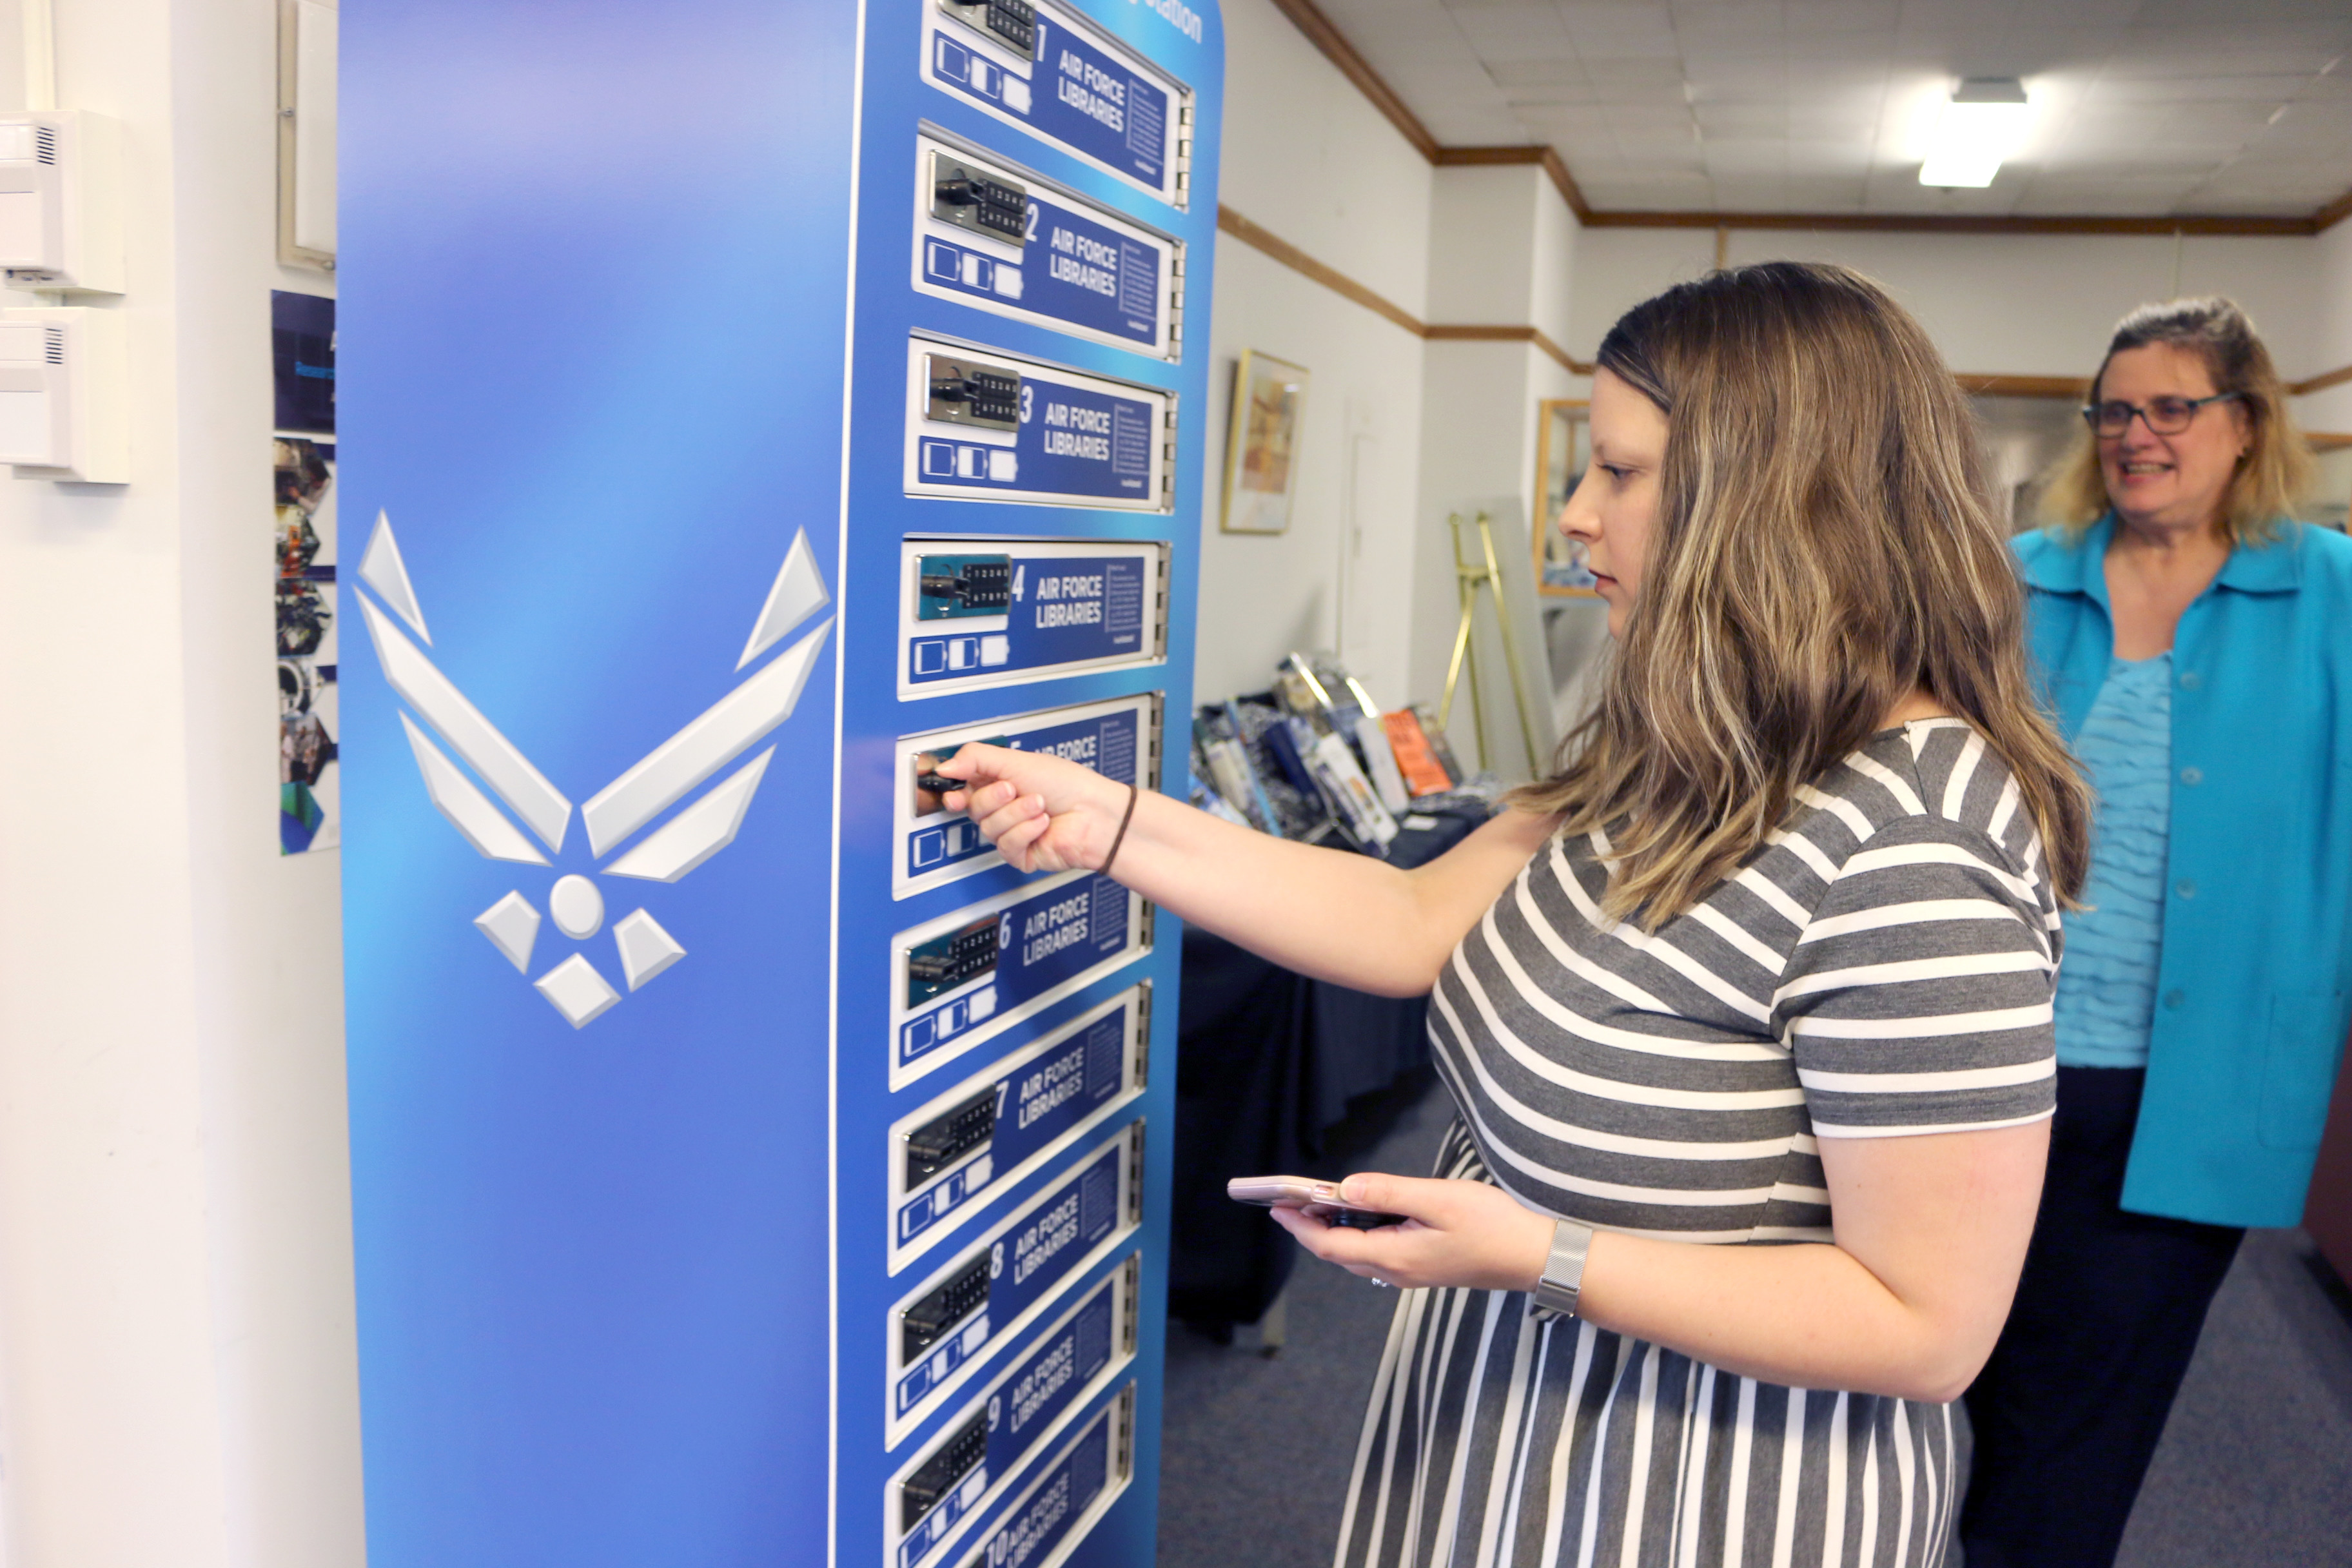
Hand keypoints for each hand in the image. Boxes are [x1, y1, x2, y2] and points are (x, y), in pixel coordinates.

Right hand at [932, 743, 1131, 874]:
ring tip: (1039, 805)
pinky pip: (1006, 847)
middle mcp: (1003, 808)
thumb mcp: (1015, 760)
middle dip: (994, 798)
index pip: (963, 789)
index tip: (954, 793)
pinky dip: (1026, 832)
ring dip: (1016, 814)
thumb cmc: (1066, 783)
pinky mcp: (1022, 855)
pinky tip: (1043, 824)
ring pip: (989, 829)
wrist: (1095, 811)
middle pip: (973, 809)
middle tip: (1014, 789)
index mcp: (998, 783)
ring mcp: (1012, 833)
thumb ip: (975, 759)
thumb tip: (943, 767)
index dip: (955, 792)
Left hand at [1266, 1172, 1556, 1292]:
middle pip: (1337, 1251)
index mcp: (1394, 1256)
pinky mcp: (1422, 1267)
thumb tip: (1346, 1188)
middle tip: (1287, 1201)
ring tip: (1315, 1203)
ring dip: (1332, 1230)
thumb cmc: (1492, 1226)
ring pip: (1355, 1253)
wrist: (1532, 1257)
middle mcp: (1396, 1271)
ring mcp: (1409, 1273)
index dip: (1300, 1224)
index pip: (1330, 1243)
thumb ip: (1389, 1193)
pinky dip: (1357, 1233)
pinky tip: (1360, 1213)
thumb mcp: (1439, 1200)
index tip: (1277, 1204)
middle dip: (1309, 1227)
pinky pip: (1376, 1252)